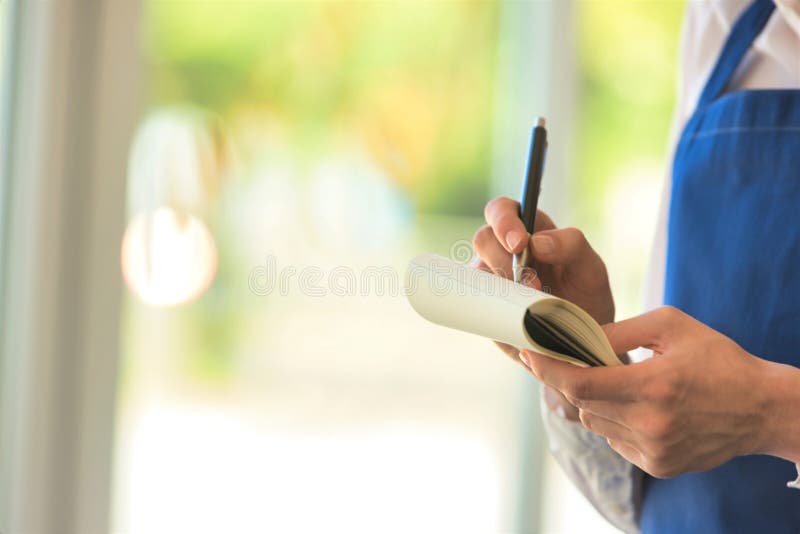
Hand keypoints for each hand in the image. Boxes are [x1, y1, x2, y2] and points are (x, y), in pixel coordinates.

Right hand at [473, 196, 613, 420]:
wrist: (578, 344)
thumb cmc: (585, 299)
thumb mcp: (591, 270)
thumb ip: (572, 246)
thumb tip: (538, 241)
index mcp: (529, 231)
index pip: (503, 210)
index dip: (504, 221)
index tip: (520, 244)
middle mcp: (502, 252)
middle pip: (483, 239)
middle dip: (502, 258)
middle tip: (531, 283)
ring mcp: (489, 280)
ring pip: (475, 272)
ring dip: (501, 287)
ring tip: (531, 306)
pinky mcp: (483, 308)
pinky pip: (474, 304)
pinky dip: (495, 310)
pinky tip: (517, 320)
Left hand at [520, 306, 799, 477]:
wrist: (761, 409)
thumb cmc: (718, 360)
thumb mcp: (672, 326)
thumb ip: (620, 330)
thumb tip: (578, 336)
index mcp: (655, 385)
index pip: (580, 383)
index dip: (547, 368)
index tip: (528, 353)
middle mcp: (651, 424)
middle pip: (581, 403)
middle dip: (567, 379)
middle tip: (562, 357)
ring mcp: (654, 450)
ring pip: (594, 422)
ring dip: (592, 400)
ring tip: (615, 381)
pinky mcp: (658, 466)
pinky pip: (614, 439)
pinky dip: (613, 420)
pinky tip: (635, 405)